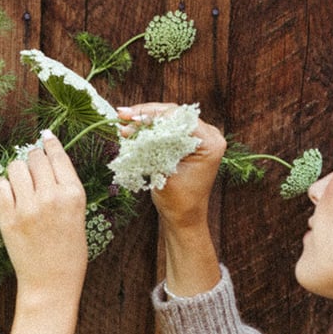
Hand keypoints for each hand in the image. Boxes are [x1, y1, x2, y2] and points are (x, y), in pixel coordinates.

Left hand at [0, 132, 86, 333]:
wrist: (52, 282)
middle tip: (33, 170)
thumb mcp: (78, 215)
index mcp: (73, 194)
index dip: (49, 144)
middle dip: (33, 160)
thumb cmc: (69, 251)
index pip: (58, 156)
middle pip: (35, 157)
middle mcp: (51, 196)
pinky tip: (10, 196)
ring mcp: (27, 207)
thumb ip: (64, 188)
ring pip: (15, 167)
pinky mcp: (8, 218)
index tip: (45, 138)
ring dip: (17, 171)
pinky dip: (3, 187)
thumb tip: (46, 157)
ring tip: (21, 185)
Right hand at [118, 103, 223, 296]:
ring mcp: (197, 137)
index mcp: (209, 142)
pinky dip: (149, 129)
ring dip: (145, 121)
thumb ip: (154, 148)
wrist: (182, 218)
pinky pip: (167, 129)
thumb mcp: (164, 173)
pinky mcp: (186, 142)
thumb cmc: (177, 201)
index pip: (180, 118)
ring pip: (168, 120)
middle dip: (146, 115)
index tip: (132, 118)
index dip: (153, 115)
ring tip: (123, 122)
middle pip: (174, 115)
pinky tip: (132, 129)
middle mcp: (207, 135)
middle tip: (122, 115)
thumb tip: (134, 126)